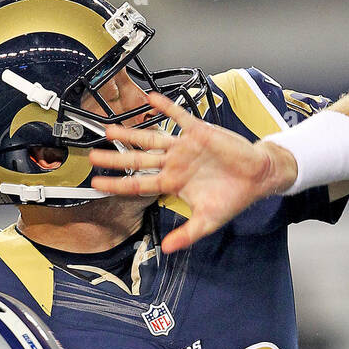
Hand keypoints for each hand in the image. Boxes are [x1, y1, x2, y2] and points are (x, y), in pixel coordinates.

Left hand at [89, 90, 296, 253]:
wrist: (257, 178)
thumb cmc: (232, 198)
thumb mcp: (207, 222)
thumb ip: (185, 235)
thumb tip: (165, 251)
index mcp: (172, 183)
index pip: (138, 183)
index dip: (117, 183)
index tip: (97, 184)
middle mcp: (173, 163)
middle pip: (137, 159)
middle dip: (115, 157)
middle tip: (92, 155)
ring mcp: (183, 147)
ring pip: (151, 137)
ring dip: (130, 132)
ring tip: (110, 128)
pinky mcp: (198, 132)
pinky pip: (178, 116)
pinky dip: (165, 106)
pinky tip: (150, 97)